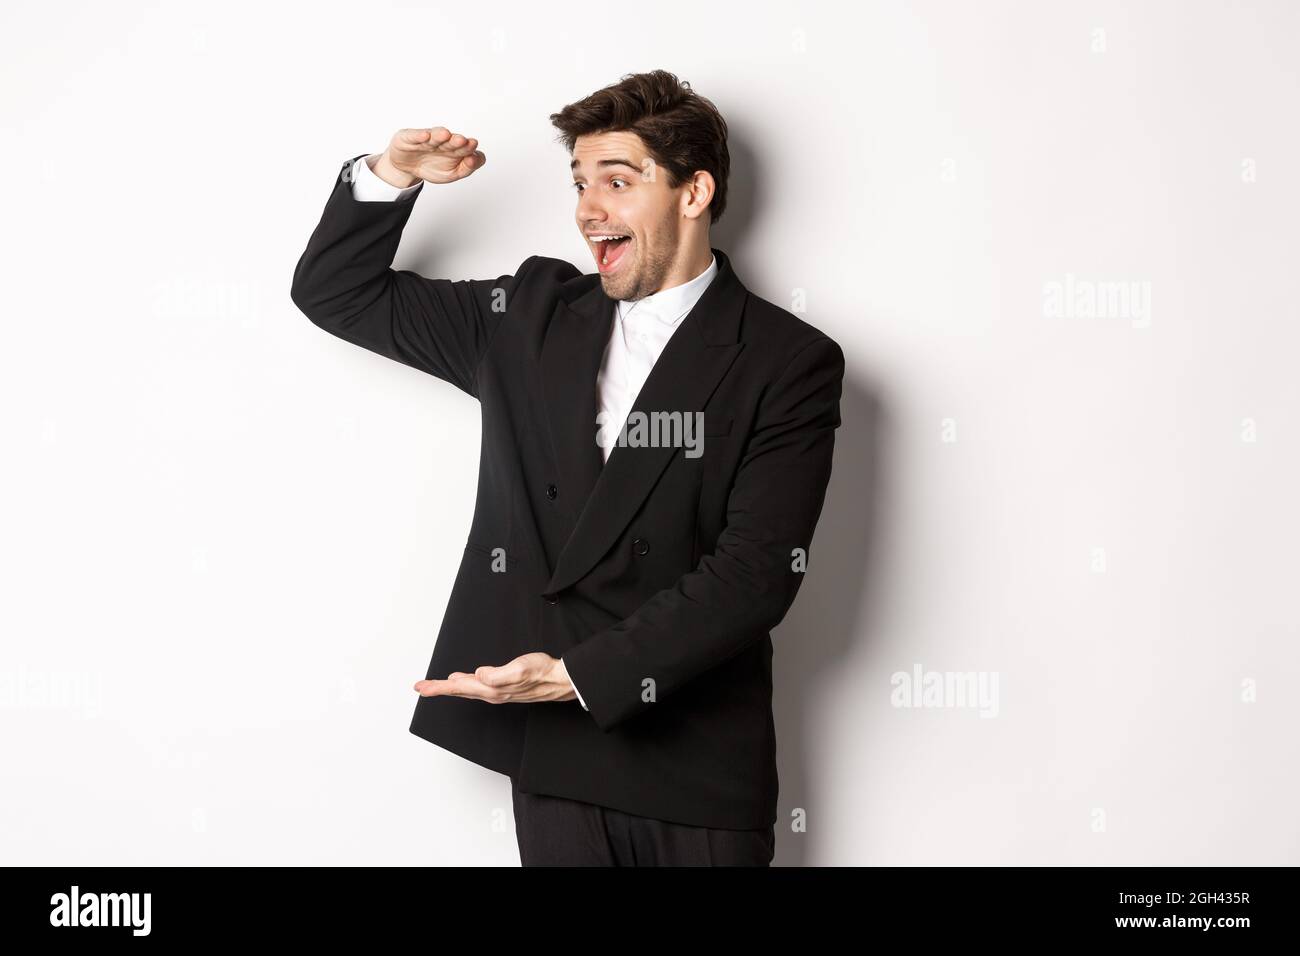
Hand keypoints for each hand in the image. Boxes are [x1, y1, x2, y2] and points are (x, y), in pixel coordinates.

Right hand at [374, 127, 486, 187]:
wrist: (407, 167)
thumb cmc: (432, 167)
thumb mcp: (451, 174)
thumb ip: (466, 168)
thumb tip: (474, 158)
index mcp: (456, 150)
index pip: (467, 150)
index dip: (470, 155)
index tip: (471, 159)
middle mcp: (444, 143)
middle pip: (452, 142)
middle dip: (457, 142)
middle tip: (462, 141)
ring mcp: (427, 140)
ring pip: (434, 137)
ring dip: (440, 135)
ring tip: (445, 134)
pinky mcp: (410, 138)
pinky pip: (415, 136)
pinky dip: (420, 136)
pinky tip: (425, 136)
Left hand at [414, 652, 575, 703]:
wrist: (560, 680)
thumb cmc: (542, 673)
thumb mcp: (520, 670)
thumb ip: (498, 675)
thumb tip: (479, 674)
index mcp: (492, 689)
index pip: (459, 688)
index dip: (438, 687)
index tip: (421, 687)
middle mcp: (492, 693)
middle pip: (459, 691)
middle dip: (438, 689)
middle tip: (420, 687)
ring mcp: (497, 691)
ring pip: (468, 690)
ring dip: (450, 687)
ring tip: (436, 685)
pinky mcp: (503, 687)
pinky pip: (477, 688)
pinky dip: (466, 684)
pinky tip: (464, 680)